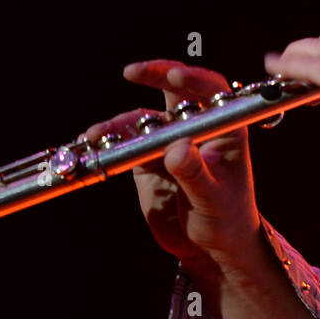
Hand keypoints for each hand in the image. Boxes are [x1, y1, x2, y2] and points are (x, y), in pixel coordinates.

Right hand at [81, 61, 263, 276]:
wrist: (209, 247)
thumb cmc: (226, 220)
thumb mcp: (213, 199)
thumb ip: (196, 174)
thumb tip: (177, 149)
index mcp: (225, 130)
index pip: (212, 93)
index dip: (194, 79)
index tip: (174, 76)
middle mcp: (197, 128)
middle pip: (176, 91)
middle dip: (154, 75)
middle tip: (132, 71)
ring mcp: (170, 141)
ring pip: (144, 120)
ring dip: (120, 123)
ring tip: (97, 134)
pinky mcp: (148, 159)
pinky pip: (126, 143)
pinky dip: (108, 141)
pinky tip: (92, 143)